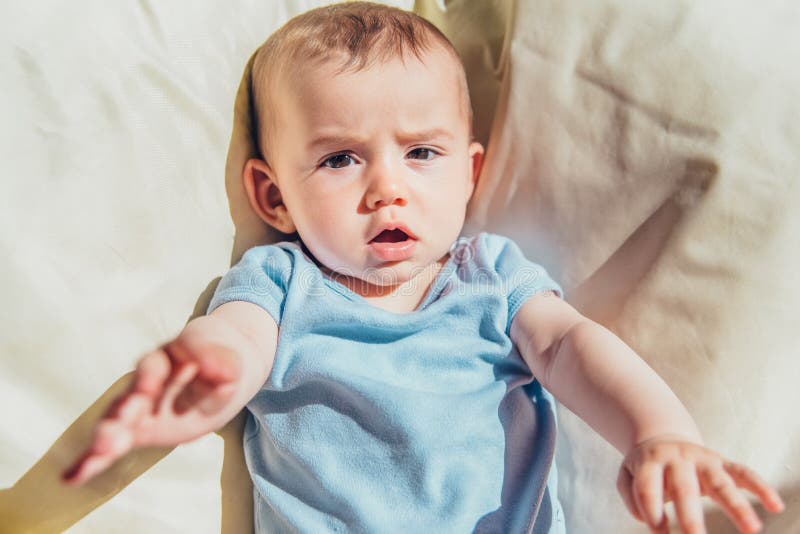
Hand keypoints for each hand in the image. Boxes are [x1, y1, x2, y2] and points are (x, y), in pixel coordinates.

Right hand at [62, 333, 240, 485]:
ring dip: (108, 434)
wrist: (217, 370)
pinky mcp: (136, 429)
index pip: (156, 366)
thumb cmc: (220, 360)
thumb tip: (218, 369)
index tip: (147, 389)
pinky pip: (113, 444)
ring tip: (100, 452)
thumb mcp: (228, 360)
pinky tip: (72, 476)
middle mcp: (145, 381)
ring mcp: (138, 406)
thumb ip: (222, 363)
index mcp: (168, 358)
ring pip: (118, 419)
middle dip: (124, 410)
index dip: (150, 376)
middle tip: (118, 425)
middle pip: (130, 395)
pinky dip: (92, 460)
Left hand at [616, 437, 784, 533]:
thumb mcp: (627, 475)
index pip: (647, 488)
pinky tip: (775, 505)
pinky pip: (744, 473)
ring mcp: (703, 460)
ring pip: (722, 482)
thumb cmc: (645, 467)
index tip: (659, 533)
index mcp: (650, 461)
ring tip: (752, 530)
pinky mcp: (723, 463)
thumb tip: (647, 519)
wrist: (661, 438)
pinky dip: (761, 487)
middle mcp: (678, 459)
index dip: (651, 512)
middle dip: (690, 516)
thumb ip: (631, 497)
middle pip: (684, 488)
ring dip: (737, 506)